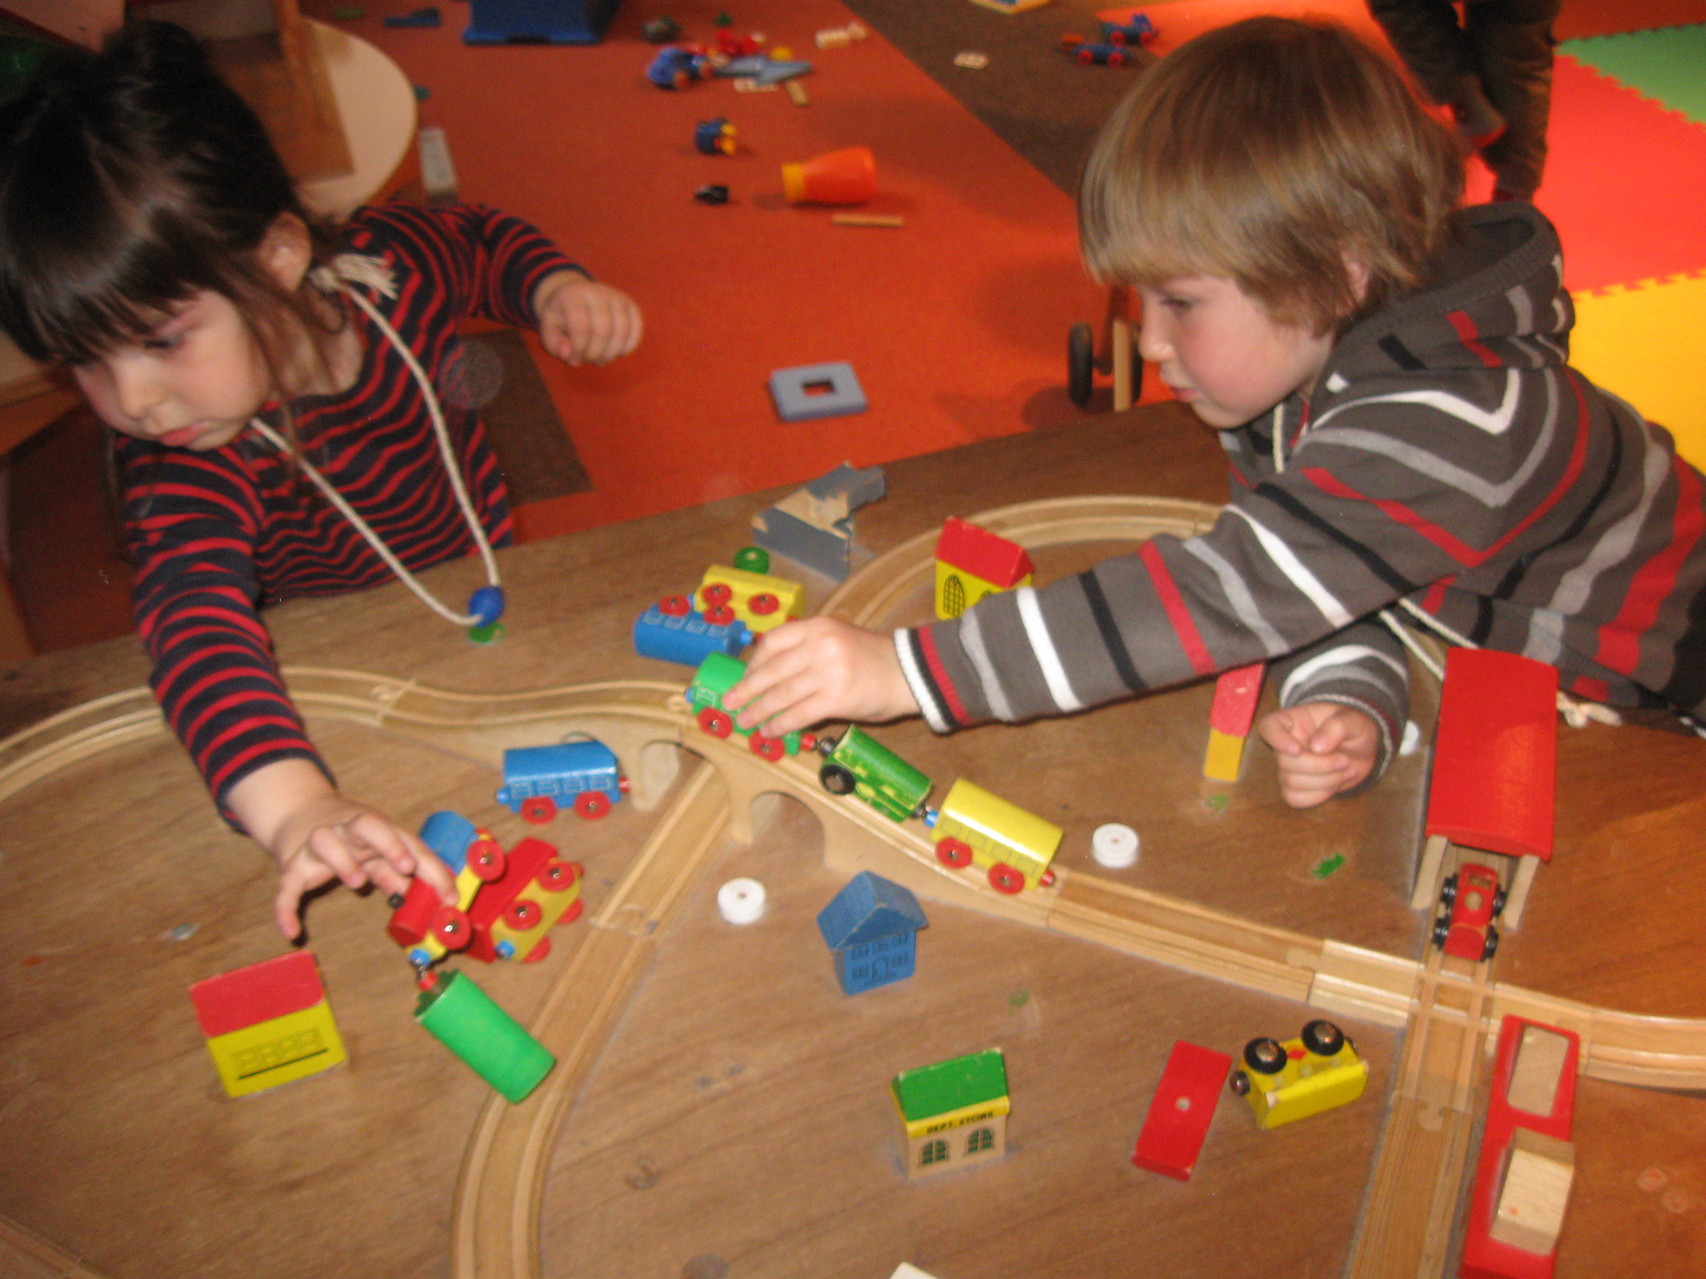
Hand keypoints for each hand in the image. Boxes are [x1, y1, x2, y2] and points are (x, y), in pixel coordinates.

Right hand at [225, 759, 457, 939]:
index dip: (428, 865)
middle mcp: (348, 830)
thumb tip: (434, 899)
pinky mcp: (293, 866)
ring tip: (356, 882)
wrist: (300, 815)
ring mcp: (318, 845)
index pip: (406, 840)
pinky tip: (292, 931)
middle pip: (368, 824)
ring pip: (324, 841)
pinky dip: (285, 908)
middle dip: (388, 843)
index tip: (447, 890)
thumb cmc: (352, 839)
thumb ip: (401, 874)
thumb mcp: (379, 851)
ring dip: (341, 860)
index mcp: (376, 828)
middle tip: (406, 866)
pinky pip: (287, 885)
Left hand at [533, 271, 642, 365]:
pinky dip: (628, 347)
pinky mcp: (630, 305)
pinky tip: (616, 353)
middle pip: (603, 331)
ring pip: (621, 332)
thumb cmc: (562, 317)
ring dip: (611, 353)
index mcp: (573, 295)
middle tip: (588, 360)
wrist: (577, 295)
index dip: (578, 349)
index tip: (573, 358)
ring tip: (600, 359)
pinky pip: (636, 329)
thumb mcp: (548, 328)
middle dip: (594, 353)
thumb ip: (553, 343)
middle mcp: (597, 291)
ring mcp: (617, 297)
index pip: (580, 326)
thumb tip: (568, 354)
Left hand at [724, 618, 918, 736]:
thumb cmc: (874, 658)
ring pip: (780, 694)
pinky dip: (779, 724)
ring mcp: (828, 672)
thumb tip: (771, 677)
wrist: (912, 673)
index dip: (753, 663)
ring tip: (745, 722)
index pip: (772, 642)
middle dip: (746, 690)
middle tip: (730, 703)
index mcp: (818, 626)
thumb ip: (808, 651)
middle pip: (771, 670)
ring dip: (758, 711)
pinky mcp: (837, 698)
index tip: (745, 677)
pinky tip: (770, 731)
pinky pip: (798, 714)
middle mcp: (820, 645)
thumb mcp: (839, 639)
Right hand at [1257, 702, 1379, 808]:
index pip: (1269, 727)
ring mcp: (1288, 768)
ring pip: (1291, 782)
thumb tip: (1317, 747)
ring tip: (1346, 770)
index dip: (1277, 739)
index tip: (1297, 749)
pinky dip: (1319, 795)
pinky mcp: (1296, 788)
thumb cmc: (1353, 728)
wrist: (1361, 750)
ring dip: (1325, 781)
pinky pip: (1296, 799)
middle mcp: (1285, 745)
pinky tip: (1335, 784)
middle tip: (1345, 761)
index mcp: (1292, 721)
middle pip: (1284, 762)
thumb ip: (1337, 727)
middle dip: (1319, 766)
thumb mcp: (1354, 719)